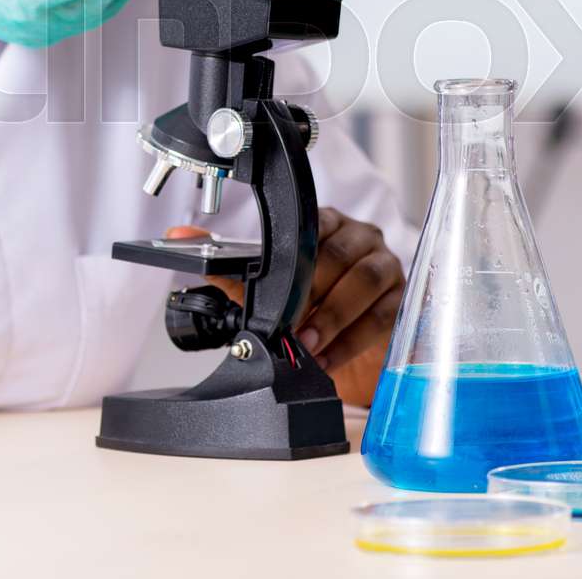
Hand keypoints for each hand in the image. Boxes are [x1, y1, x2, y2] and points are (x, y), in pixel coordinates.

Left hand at [167, 207, 404, 402]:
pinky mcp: (401, 299)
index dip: (294, 261)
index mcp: (324, 224)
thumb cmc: (307, 307)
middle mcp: (358, 237)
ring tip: (308, 344)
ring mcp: (384, 265)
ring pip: (365, 281)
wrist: (344, 349)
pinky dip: (352, 339)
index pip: (311, 227)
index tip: (276, 292)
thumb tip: (180, 236)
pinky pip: (382, 316)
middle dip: (312, 294)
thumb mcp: (266, 286)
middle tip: (290, 325)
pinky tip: (329, 356)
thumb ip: (227, 262)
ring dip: (332, 316)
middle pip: (339, 255)